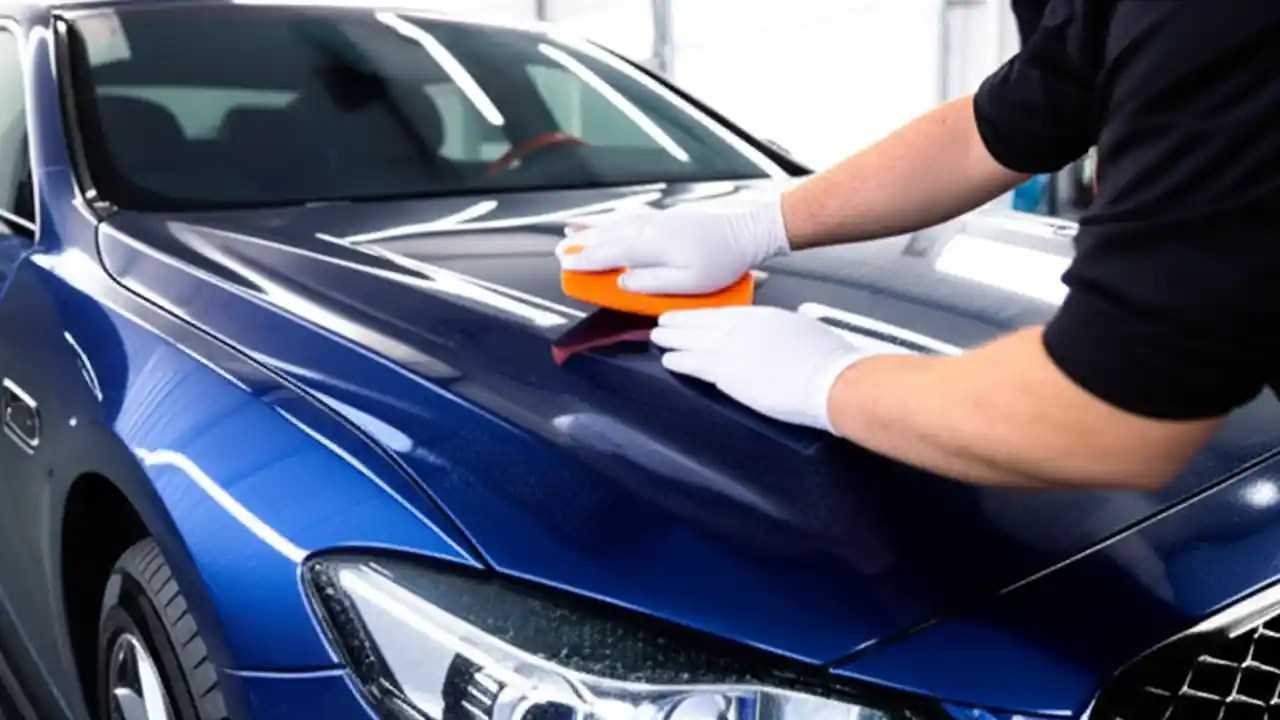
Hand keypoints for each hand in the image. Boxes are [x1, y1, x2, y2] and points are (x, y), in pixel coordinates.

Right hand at [555, 194, 790, 294]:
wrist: (746, 232)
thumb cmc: (722, 261)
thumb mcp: (689, 283)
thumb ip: (652, 282)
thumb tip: (623, 281)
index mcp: (652, 245)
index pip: (610, 253)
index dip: (585, 260)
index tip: (566, 265)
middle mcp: (650, 227)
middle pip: (606, 235)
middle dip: (580, 243)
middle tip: (559, 251)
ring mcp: (657, 219)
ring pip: (615, 223)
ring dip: (590, 228)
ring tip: (569, 232)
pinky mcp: (664, 217)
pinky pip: (627, 216)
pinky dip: (610, 218)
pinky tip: (604, 220)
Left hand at [650, 306, 874, 431]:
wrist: (830, 379)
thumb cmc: (826, 358)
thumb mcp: (800, 329)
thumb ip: (778, 330)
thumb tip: (771, 336)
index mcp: (760, 316)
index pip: (721, 312)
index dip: (701, 314)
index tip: (689, 314)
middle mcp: (741, 328)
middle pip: (701, 322)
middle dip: (679, 322)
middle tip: (662, 322)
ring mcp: (732, 349)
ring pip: (691, 341)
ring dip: (672, 340)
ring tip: (659, 339)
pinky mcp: (728, 373)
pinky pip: (694, 364)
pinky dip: (679, 361)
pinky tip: (669, 361)